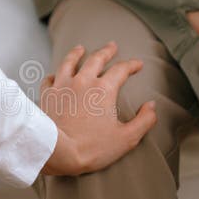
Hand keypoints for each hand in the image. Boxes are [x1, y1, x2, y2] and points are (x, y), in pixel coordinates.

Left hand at [40, 42, 156, 175]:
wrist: (58, 152)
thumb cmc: (92, 148)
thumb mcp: (126, 138)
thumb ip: (144, 120)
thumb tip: (152, 106)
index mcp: (104, 89)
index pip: (121, 69)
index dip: (131, 65)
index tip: (138, 64)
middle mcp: (82, 81)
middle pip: (96, 59)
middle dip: (106, 51)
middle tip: (112, 45)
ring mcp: (62, 86)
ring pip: (69, 62)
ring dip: (76, 54)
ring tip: (80, 48)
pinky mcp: (47, 96)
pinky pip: (49, 79)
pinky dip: (53, 75)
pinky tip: (55, 75)